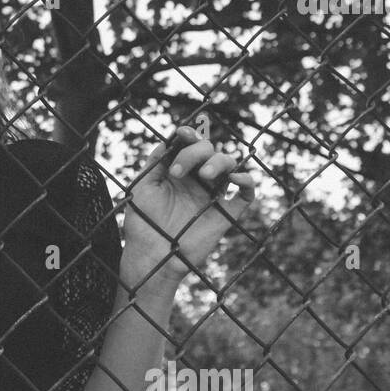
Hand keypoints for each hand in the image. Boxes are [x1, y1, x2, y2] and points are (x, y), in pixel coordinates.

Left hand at [119, 126, 256, 286]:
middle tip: (176, 173)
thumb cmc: (143, 223)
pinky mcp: (226, 212)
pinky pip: (247, 192)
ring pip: (229, 164)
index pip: (189, 145)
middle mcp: (197, 179)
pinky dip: (247, 181)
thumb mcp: (142, 187)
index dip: (189, 135)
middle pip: (209, 150)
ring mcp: (213, 194)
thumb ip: (155, 162)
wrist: (152, 256)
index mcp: (178, 171)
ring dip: (219, 162)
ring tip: (204, 175)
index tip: (182, 134)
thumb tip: (169, 139)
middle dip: (194, 153)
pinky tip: (235, 180)